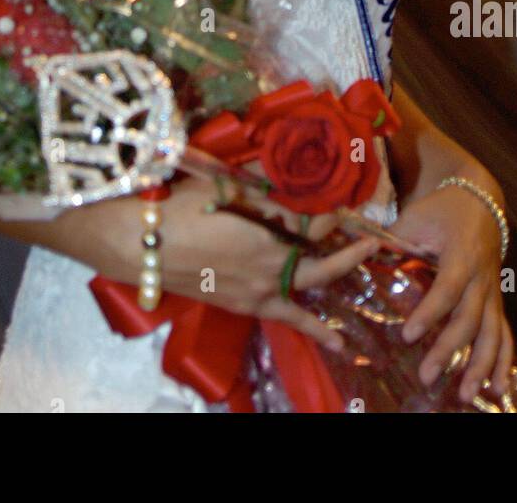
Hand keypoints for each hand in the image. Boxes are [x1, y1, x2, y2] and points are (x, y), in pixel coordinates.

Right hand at [155, 176, 383, 350]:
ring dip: (339, 277)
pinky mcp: (245, 306)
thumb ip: (264, 186)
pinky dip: (314, 328)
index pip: (314, 222)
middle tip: (374, 238)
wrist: (142, 243)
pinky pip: (289, 317)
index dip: (330, 210)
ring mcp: (259, 291)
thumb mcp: (225, 188)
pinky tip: (337, 342)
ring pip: (311, 288)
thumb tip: (293, 175)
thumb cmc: (181, 207)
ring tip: (365, 274)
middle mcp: (271, 267)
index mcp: (268, 235)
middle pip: (322, 258)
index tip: (343, 198)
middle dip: (349, 247)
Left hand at [387, 183, 513, 401]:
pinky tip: (498, 389)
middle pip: (469, 319)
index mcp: (461, 255)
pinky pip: (505, 333)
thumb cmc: (441, 210)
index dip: (430, 313)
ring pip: (492, 332)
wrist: (479, 200)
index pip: (447, 289)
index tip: (407, 335)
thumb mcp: (415, 217)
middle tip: (426, 376)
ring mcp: (492, 292)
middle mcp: (482, 277)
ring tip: (467, 396)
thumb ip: (390, 238)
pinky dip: (504, 361)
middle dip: (449, 349)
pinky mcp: (496, 301)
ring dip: (481, 365)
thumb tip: (353, 248)